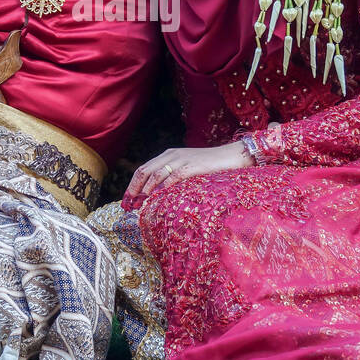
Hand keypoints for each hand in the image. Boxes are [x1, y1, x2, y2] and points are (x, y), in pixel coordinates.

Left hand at [123, 142, 253, 202]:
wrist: (232, 156)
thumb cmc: (211, 166)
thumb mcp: (187, 168)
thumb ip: (173, 177)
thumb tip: (158, 195)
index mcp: (168, 155)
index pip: (143, 169)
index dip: (132, 185)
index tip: (126, 200)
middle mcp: (171, 155)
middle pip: (144, 171)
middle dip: (134, 188)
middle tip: (128, 204)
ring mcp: (181, 159)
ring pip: (156, 174)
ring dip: (145, 190)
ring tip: (139, 204)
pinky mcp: (192, 166)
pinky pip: (173, 177)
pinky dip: (163, 188)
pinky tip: (157, 198)